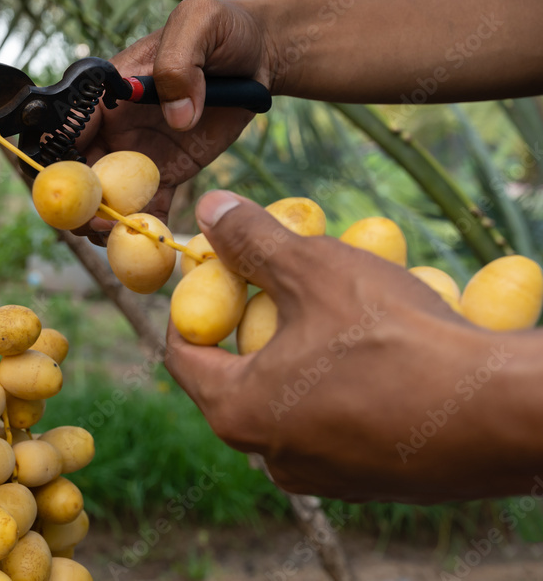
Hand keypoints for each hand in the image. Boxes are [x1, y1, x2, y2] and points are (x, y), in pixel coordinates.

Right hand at [73, 0, 276, 243]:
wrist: (260, 54)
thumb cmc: (223, 30)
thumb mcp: (199, 24)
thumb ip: (179, 61)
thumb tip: (177, 115)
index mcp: (107, 93)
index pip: (63, 128)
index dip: (52, 159)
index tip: (62, 187)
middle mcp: (114, 127)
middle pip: (77, 173)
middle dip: (76, 203)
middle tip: (93, 223)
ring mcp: (139, 153)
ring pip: (107, 197)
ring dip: (104, 222)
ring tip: (118, 237)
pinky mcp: (168, 172)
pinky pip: (148, 207)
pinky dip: (145, 228)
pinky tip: (151, 242)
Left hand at [165, 191, 542, 502]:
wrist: (505, 412)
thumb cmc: (398, 338)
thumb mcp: (315, 270)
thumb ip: (254, 240)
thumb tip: (212, 210)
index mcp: (238, 413)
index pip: (185, 352)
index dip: (199, 300)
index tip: (225, 268)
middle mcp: (272, 456)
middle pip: (241, 371)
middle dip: (261, 317)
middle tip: (290, 276)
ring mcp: (324, 474)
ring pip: (295, 392)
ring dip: (308, 343)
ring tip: (344, 302)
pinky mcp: (372, 480)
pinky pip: (339, 415)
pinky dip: (347, 377)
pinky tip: (383, 344)